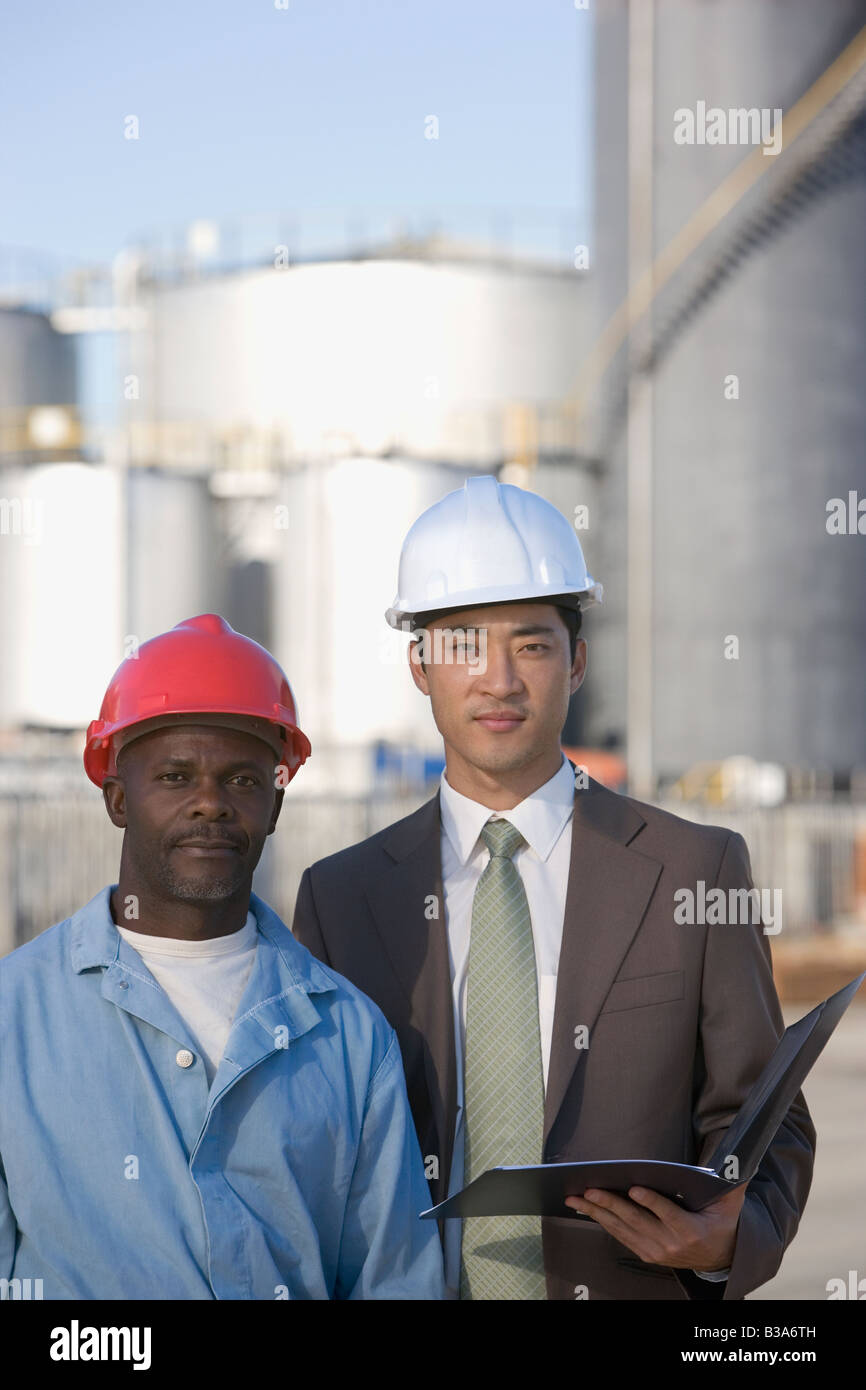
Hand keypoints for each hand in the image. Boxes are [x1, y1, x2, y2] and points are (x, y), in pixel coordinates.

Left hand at [564, 1182, 746, 1271]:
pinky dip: (602, 1222)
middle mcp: (670, 1244)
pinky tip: (586, 1209)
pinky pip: (620, 1236)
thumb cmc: (721, 1223)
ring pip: (622, 1229)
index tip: (634, 1189)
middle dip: (610, 1204)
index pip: (668, 1214)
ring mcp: (656, 1251)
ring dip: (597, 1213)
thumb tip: (738, 1161)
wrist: (719, 1258)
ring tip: (577, 1197)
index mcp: (690, 1231)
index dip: (651, 1202)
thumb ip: (732, 1183)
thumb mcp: (731, 1204)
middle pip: (637, 1221)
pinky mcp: (646, 1253)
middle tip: (590, 1189)